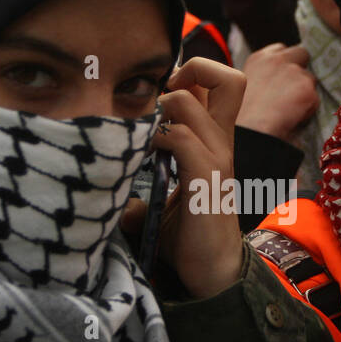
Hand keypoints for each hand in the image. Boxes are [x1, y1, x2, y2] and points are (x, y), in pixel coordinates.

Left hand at [149, 57, 247, 298]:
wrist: (214, 272)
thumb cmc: (190, 237)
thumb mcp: (164, 206)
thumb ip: (142, 193)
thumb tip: (110, 199)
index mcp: (216, 140)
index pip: (218, 84)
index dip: (191, 75)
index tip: (160, 97)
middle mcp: (222, 141)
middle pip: (229, 78)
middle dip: (193, 69)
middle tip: (165, 95)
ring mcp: (217, 156)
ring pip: (189, 101)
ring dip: (158, 110)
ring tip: (145, 134)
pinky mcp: (206, 176)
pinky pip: (179, 137)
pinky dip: (155, 139)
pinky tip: (145, 158)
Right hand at [237, 44, 317, 145]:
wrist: (250, 132)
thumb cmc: (242, 117)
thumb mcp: (245, 87)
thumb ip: (263, 77)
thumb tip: (276, 82)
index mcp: (259, 59)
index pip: (281, 49)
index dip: (285, 63)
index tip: (283, 76)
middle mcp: (277, 60)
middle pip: (302, 53)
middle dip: (301, 68)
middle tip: (294, 90)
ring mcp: (294, 72)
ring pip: (310, 79)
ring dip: (305, 92)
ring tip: (290, 111)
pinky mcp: (307, 89)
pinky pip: (315, 100)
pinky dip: (308, 109)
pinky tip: (294, 118)